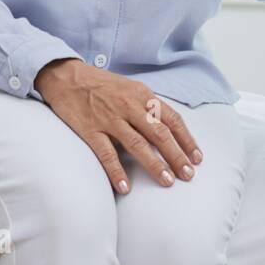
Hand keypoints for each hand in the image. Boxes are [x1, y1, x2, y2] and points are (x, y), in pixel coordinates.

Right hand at [34, 58, 202, 193]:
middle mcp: (129, 106)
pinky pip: (106, 154)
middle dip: (176, 156)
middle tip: (188, 175)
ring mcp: (110, 118)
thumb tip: (169, 128)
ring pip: (137, 145)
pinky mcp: (90, 130)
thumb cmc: (102, 85)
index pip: (172, 119)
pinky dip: (117, 172)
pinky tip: (125, 187)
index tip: (197, 157)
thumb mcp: (130, 88)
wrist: (67, 77)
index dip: (186, 139)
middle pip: (159, 134)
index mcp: (142, 95)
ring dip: (154, 165)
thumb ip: (148, 106)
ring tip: (167, 182)